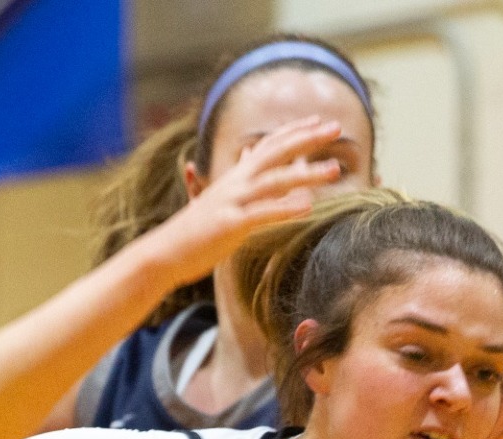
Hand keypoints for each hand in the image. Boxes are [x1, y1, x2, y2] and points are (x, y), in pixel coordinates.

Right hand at [151, 117, 344, 282]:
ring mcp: (232, 201)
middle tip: (336, 127)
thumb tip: (248, 151)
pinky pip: (262, 214)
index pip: (270, 144)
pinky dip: (285, 208)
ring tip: (335, 169)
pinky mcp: (230, 224)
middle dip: (307, 138)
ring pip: (274, 181)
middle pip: (276, 152)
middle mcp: (236, 182)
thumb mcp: (220, 195)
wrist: (166, 252)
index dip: (296, 130)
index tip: (321, 121)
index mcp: (236, 176)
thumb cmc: (197, 228)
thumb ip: (239, 173)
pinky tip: (307, 206)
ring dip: (306, 173)